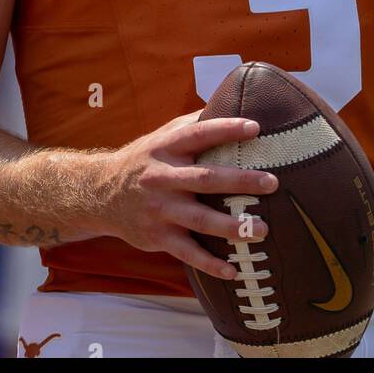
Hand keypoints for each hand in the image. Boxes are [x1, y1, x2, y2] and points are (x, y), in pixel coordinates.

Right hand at [101, 109, 277, 280]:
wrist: (100, 193)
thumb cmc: (145, 160)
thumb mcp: (162, 137)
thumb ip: (193, 124)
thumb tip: (230, 102)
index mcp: (167, 148)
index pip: (199, 134)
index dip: (226, 129)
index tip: (256, 128)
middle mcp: (163, 177)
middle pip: (206, 179)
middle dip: (240, 181)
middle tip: (272, 183)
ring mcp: (160, 209)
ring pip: (200, 220)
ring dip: (233, 227)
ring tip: (262, 229)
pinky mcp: (158, 237)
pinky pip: (187, 253)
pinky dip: (210, 263)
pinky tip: (234, 270)